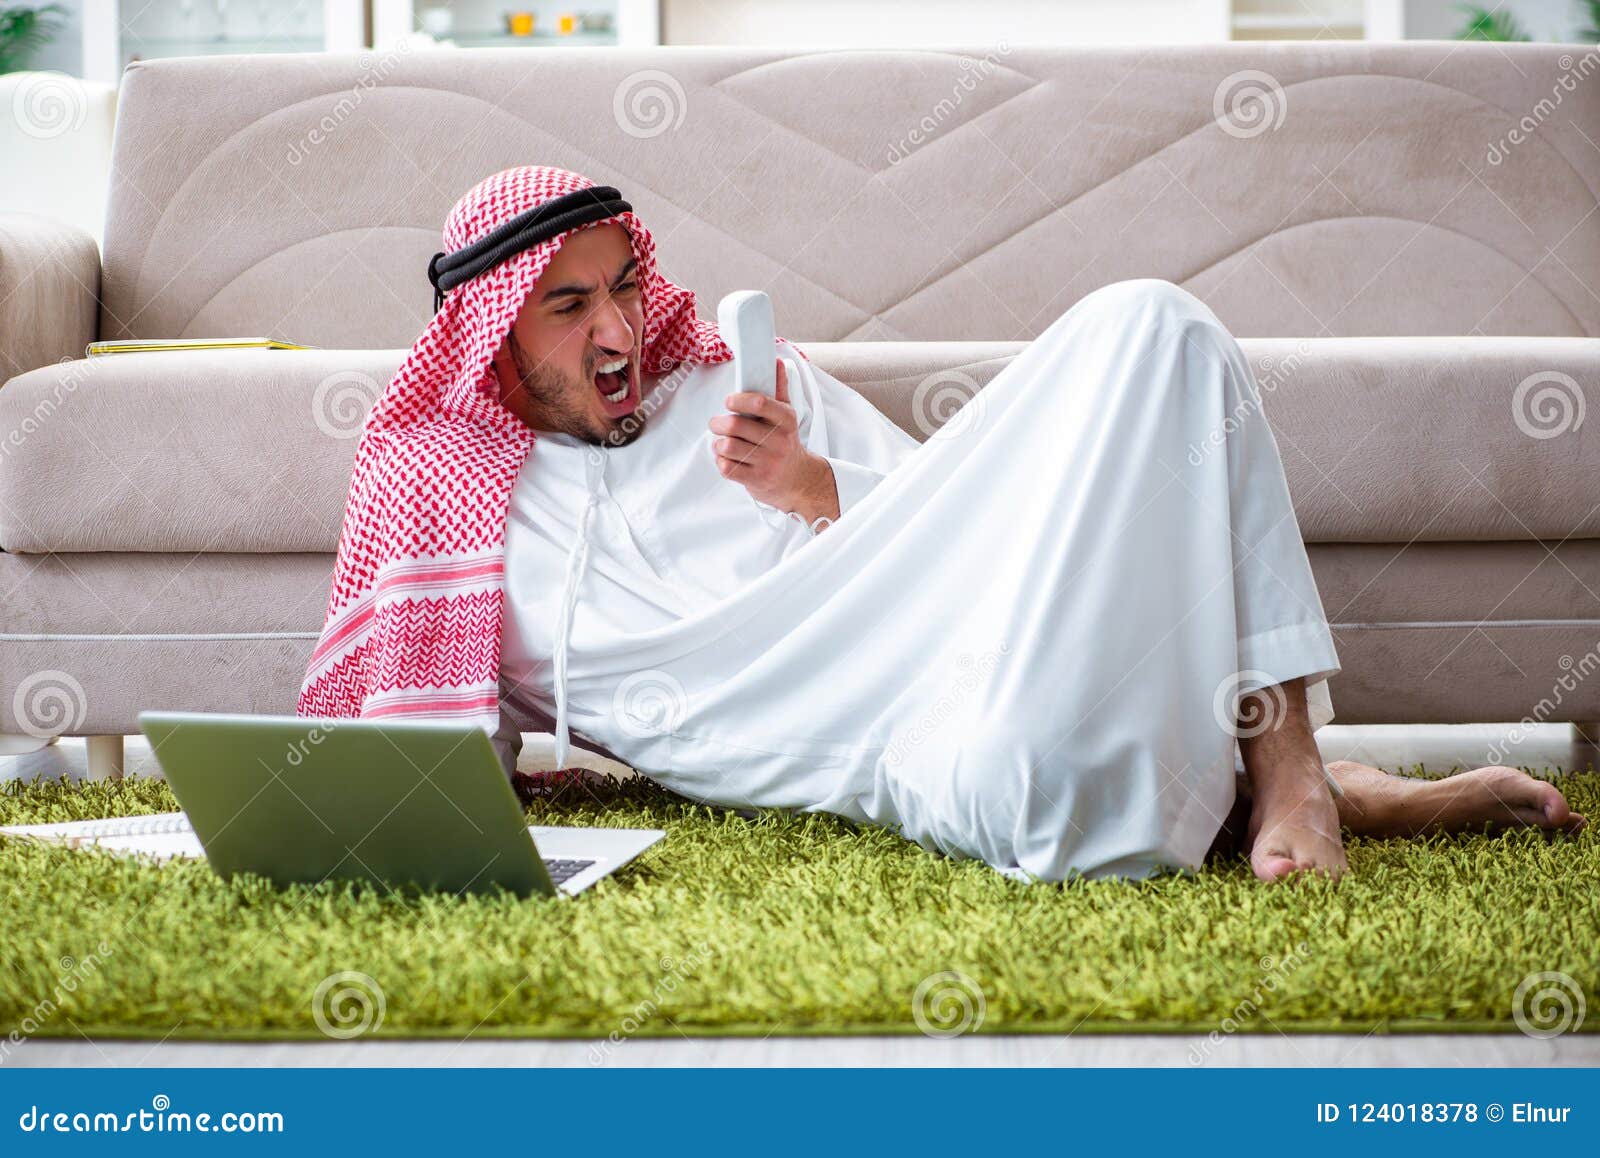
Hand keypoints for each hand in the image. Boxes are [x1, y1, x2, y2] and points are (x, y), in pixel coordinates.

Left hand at [709, 358, 838, 525]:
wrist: (798, 480)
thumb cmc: (786, 442)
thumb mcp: (787, 415)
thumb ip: (779, 388)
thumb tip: (775, 361)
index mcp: (786, 420)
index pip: (761, 403)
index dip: (739, 399)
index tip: (729, 401)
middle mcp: (778, 441)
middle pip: (735, 426)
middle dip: (718, 423)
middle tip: (716, 423)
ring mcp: (767, 462)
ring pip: (728, 447)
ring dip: (718, 443)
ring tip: (722, 442)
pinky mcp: (756, 480)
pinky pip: (727, 467)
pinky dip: (720, 461)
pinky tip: (726, 458)